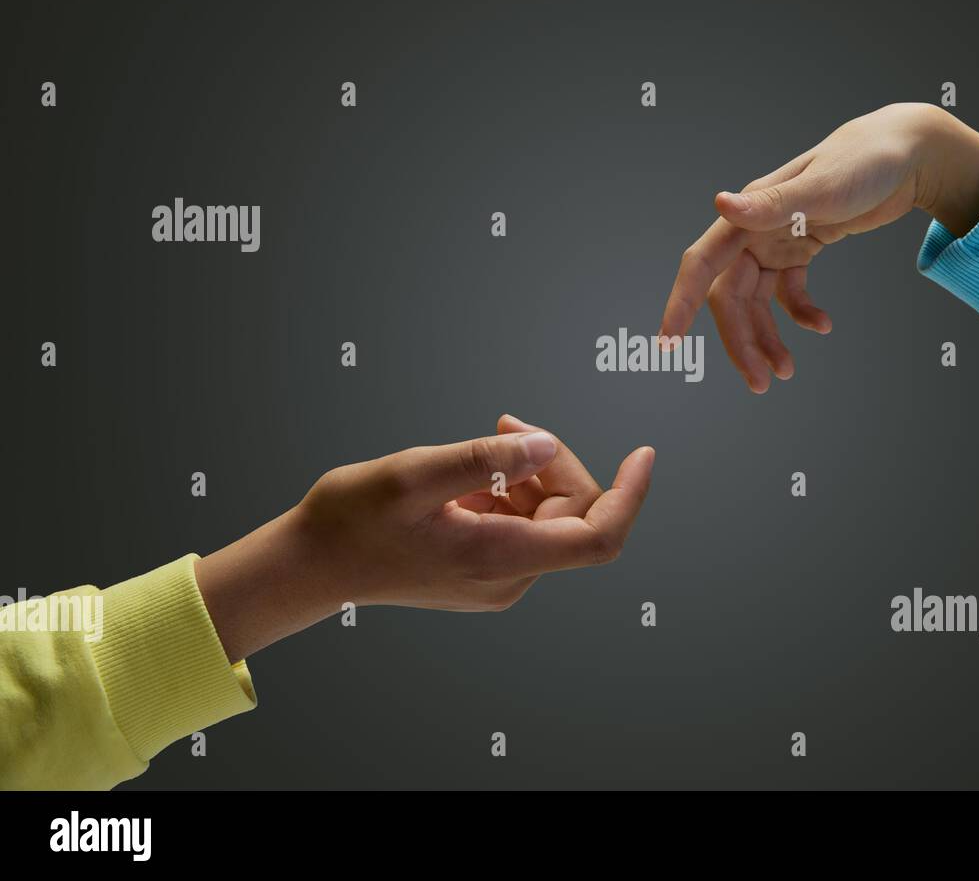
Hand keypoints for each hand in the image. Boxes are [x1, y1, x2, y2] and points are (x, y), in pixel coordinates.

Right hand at [195, 416, 654, 661]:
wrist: (311, 563)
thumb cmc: (351, 520)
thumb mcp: (413, 474)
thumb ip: (483, 459)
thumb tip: (543, 444)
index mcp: (501, 558)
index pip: (599, 536)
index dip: (630, 494)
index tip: (643, 453)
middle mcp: (509, 577)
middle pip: (572, 513)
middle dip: (551, 461)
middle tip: (503, 425)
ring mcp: (497, 578)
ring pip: (546, 515)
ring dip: (526, 473)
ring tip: (477, 450)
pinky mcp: (483, 569)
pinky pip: (520, 523)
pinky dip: (507, 489)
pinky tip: (468, 476)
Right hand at [658, 102, 978, 391]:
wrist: (907, 153)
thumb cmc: (865, 161)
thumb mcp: (822, 187)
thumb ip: (771, 204)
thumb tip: (720, 204)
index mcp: (749, 212)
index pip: (703, 264)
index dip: (681, 302)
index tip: (668, 340)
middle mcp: (755, 228)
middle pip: (732, 296)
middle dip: (742, 341)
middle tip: (761, 384)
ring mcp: (777, 240)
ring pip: (757, 301)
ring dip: (768, 338)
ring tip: (786, 372)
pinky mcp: (801, 248)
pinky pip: (790, 292)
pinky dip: (802, 314)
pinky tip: (823, 326)